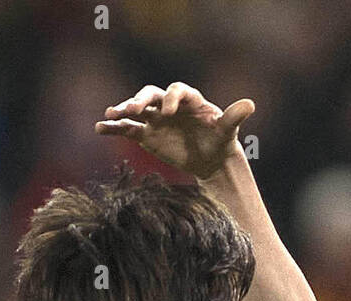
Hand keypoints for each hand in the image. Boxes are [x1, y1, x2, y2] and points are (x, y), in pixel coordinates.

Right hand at [95, 82, 253, 177]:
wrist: (211, 159)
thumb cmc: (220, 141)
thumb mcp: (228, 130)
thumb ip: (234, 116)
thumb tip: (250, 104)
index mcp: (188, 99)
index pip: (176, 90)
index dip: (171, 97)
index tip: (169, 111)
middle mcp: (168, 105)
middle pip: (150, 95)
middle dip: (140, 100)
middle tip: (132, 108)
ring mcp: (155, 119)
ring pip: (136, 110)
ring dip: (122, 111)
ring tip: (110, 115)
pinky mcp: (147, 135)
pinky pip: (128, 129)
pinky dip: (113, 129)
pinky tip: (99, 128)